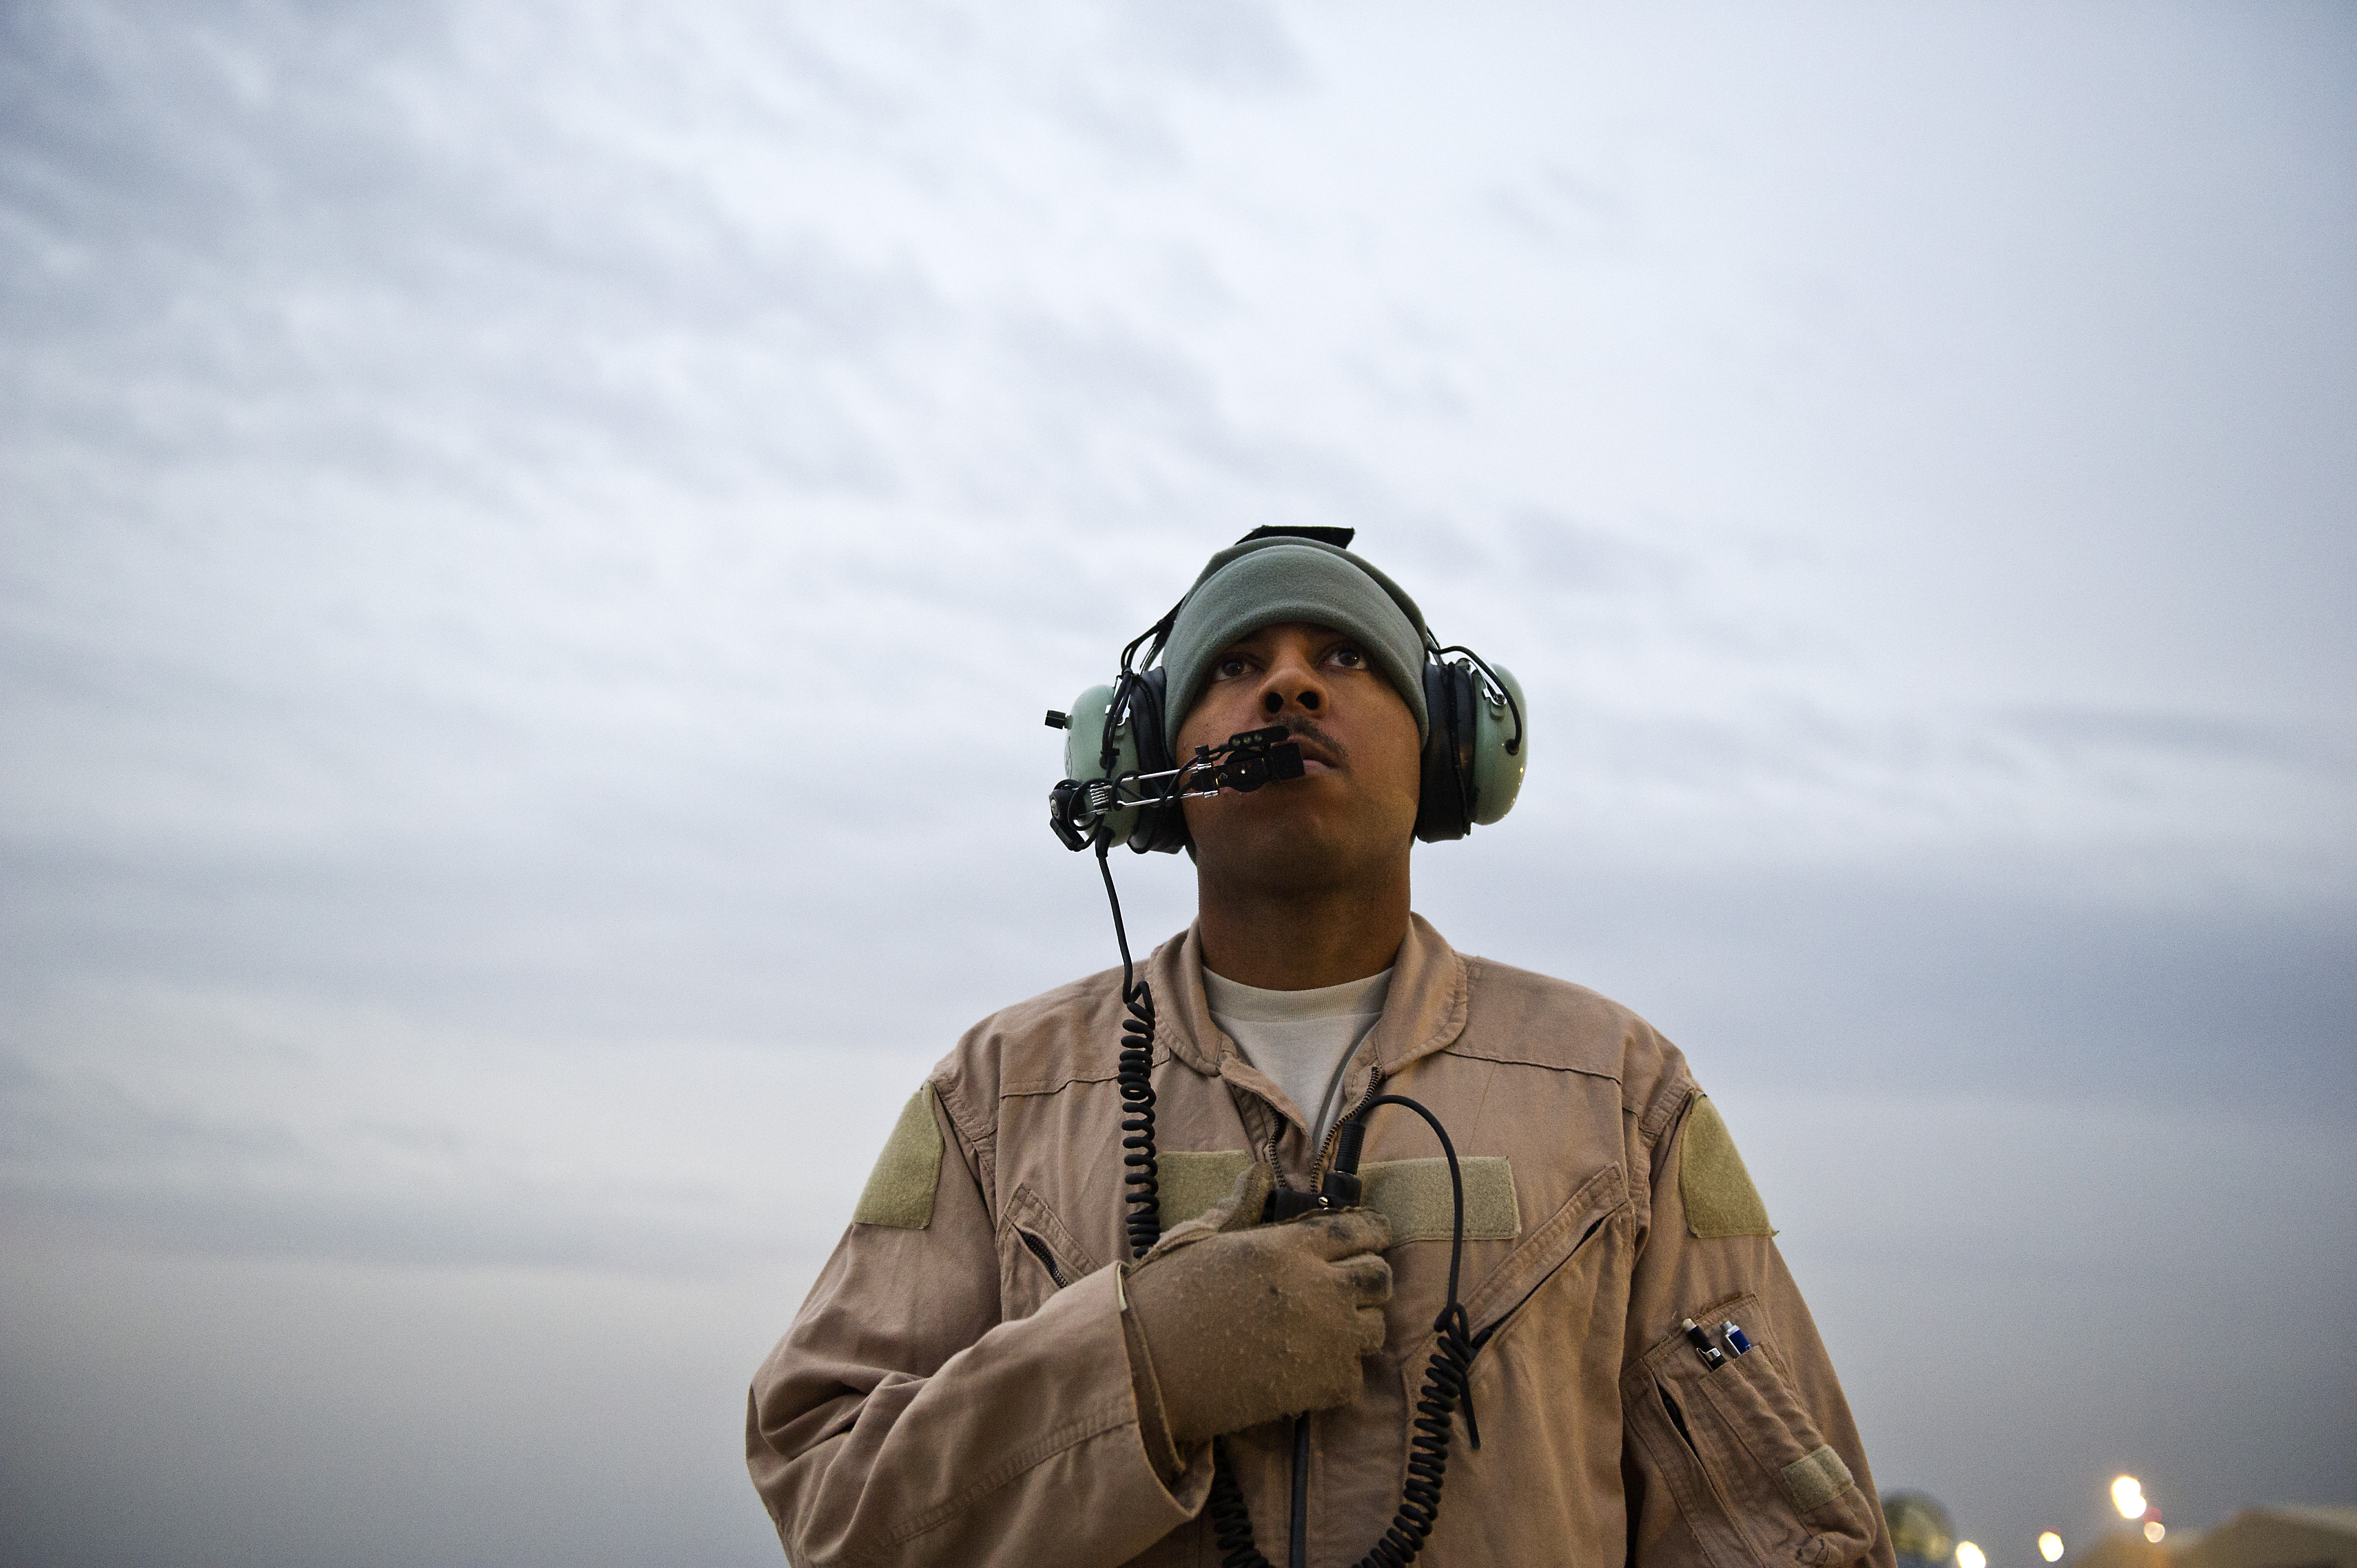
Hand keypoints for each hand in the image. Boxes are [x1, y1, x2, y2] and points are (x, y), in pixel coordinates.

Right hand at [1123, 1167, 1392, 1444]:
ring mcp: (1327, 1338)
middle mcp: (1319, 1287)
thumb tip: (1259, 1174)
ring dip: (1358, 1325)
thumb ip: (1242, 1206)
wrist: (1148, 1364)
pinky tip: (1309, 1368)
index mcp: (1290, 1246)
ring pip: (1376, 1328)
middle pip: (1379, 1277)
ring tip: (1328, 1329)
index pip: (1361, 1228)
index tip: (1373, 1237)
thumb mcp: (1203, 1238)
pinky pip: (1356, 1376)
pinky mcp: (1323, 1386)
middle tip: (1347, 1286)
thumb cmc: (1168, 1295)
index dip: (1372, 1232)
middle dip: (1369, 1278)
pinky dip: (1339, 1372)